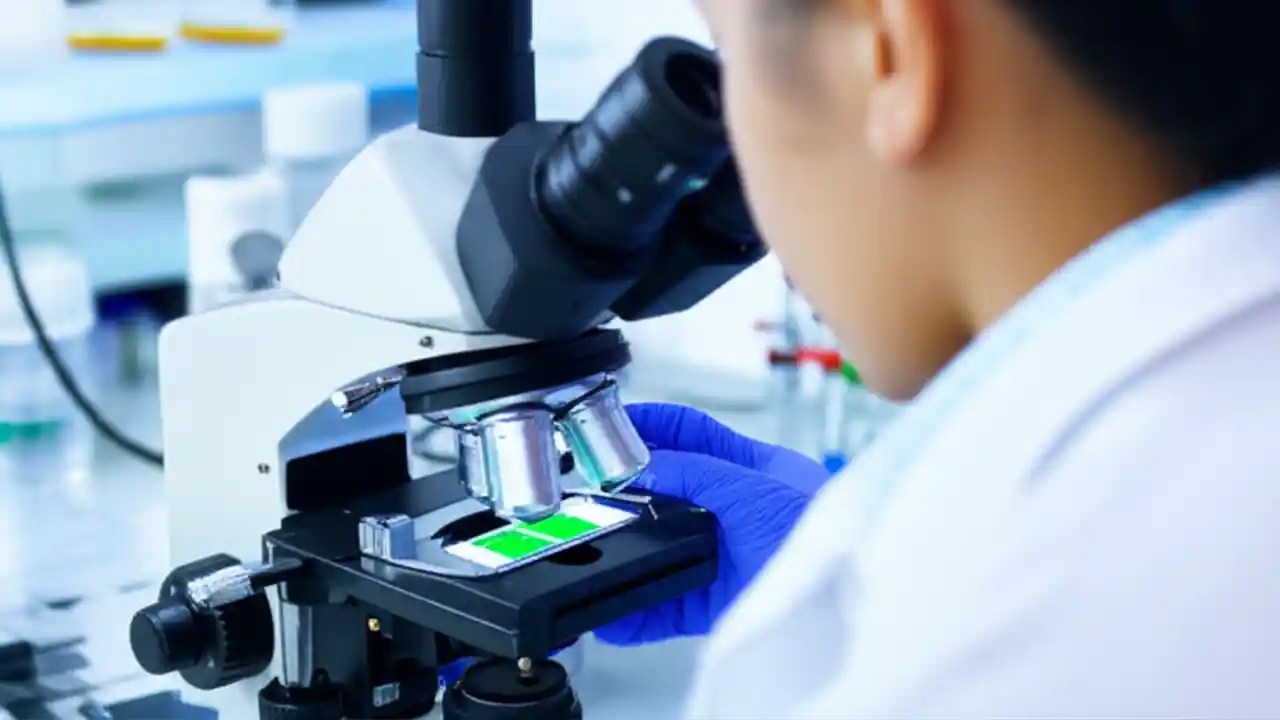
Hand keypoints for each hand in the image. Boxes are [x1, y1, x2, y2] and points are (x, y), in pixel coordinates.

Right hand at [594, 404, 828, 645]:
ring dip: (627, 556)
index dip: (652, 426)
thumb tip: (645, 465)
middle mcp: (740, 511)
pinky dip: (637, 613)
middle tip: (588, 493)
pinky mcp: (721, 604)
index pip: (694, 435)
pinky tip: (615, 617)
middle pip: (671, 495)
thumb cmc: (833, 537)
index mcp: (757, 469)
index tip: (611, 425)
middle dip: (628, 495)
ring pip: (664, 552)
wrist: (852, 603)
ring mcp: (729, 558)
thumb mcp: (755, 490)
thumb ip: (697, 473)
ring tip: (593, 554)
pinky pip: (667, 606)